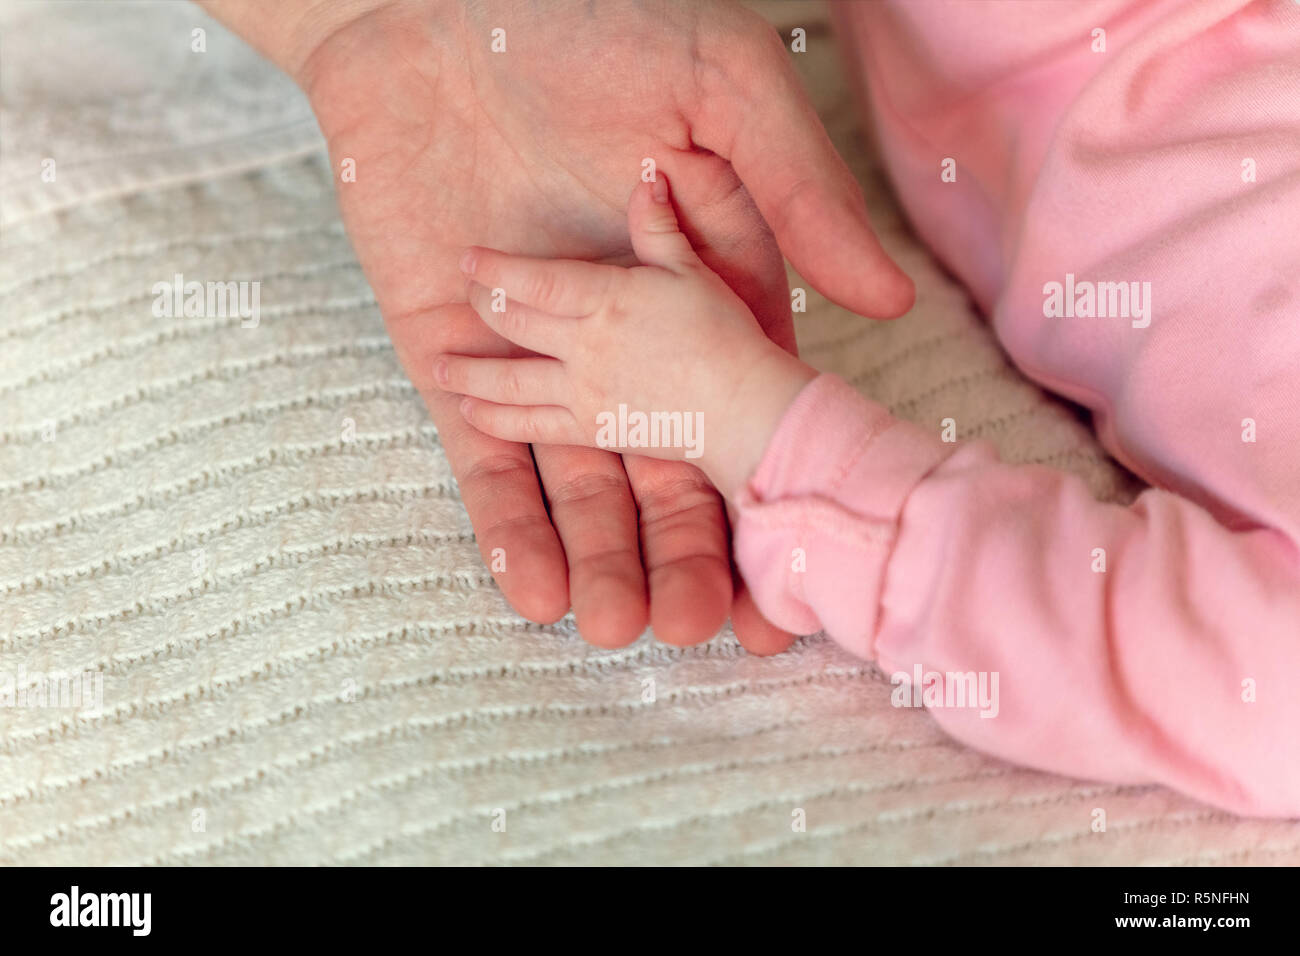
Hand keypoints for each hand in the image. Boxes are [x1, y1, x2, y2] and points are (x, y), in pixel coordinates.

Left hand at [204, 0, 912, 652]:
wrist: (431, 6)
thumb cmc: (588, 26)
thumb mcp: (718, 92)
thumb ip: (794, 195)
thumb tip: (879, 302)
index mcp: (705, 295)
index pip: (746, 413)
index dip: (769, 494)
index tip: (791, 575)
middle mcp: (627, 345)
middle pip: (664, 471)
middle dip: (682, 552)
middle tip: (696, 628)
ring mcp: (540, 361)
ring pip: (580, 482)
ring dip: (602, 555)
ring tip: (624, 627)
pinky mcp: (454, 362)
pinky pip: (484, 456)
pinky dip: (507, 520)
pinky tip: (534, 587)